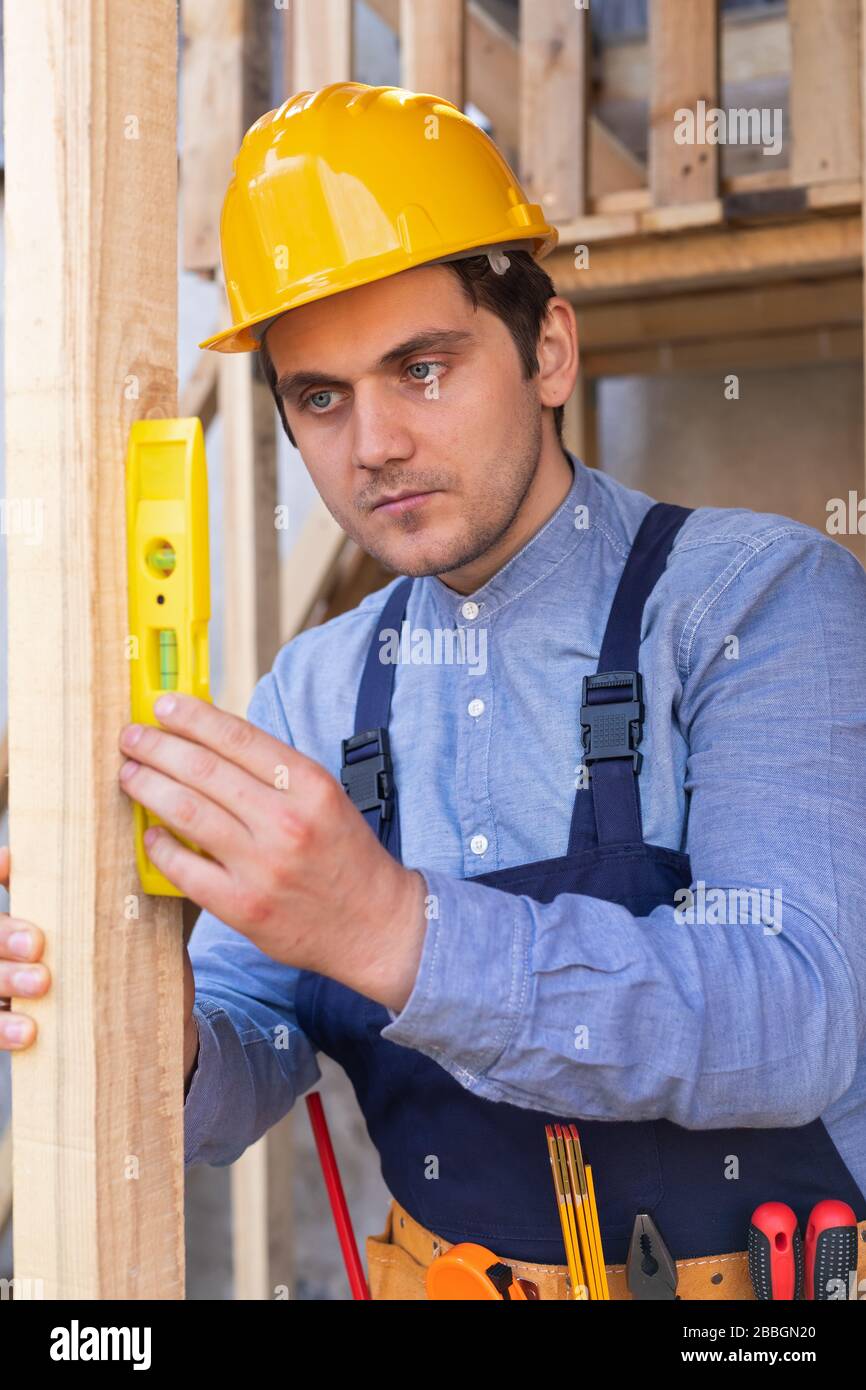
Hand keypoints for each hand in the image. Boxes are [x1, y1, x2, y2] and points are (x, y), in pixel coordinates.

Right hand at [0, 846, 198, 1068]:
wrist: (145, 1032)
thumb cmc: (135, 970)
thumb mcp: (140, 933)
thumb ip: (138, 905)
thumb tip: (162, 865)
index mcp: (46, 910)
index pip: (13, 882)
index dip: (2, 869)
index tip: (10, 863)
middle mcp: (17, 944)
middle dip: (7, 933)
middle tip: (38, 944)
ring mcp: (10, 984)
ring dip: (8, 978)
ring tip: (42, 984)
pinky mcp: (12, 1025)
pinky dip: (5, 1028)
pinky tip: (29, 1031)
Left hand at [118, 694, 426, 1011]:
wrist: (375, 924)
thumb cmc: (344, 856)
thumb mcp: (324, 798)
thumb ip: (275, 772)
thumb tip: (210, 742)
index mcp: (310, 787)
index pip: (238, 737)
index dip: (193, 717)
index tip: (164, 706)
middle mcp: (286, 822)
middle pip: (204, 771)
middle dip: (157, 747)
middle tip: (132, 738)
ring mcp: (262, 866)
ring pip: (187, 813)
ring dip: (148, 787)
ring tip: (130, 774)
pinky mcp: (243, 907)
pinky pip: (185, 869)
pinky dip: (160, 847)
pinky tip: (149, 834)